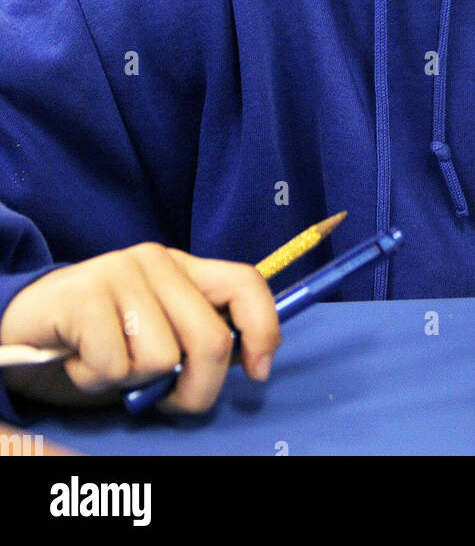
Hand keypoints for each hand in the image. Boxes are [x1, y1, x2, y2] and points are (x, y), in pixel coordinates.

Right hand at [0, 242, 280, 413]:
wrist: (23, 325)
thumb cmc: (98, 340)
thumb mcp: (157, 335)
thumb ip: (196, 339)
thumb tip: (248, 363)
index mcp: (183, 269)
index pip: (245, 283)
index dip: (264, 329)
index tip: (258, 372)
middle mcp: (156, 261)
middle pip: (211, 338)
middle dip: (196, 389)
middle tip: (165, 400)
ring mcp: (119, 271)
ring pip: (162, 357)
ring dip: (134, 381)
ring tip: (108, 364)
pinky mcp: (84, 294)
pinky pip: (115, 365)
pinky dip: (96, 380)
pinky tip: (80, 360)